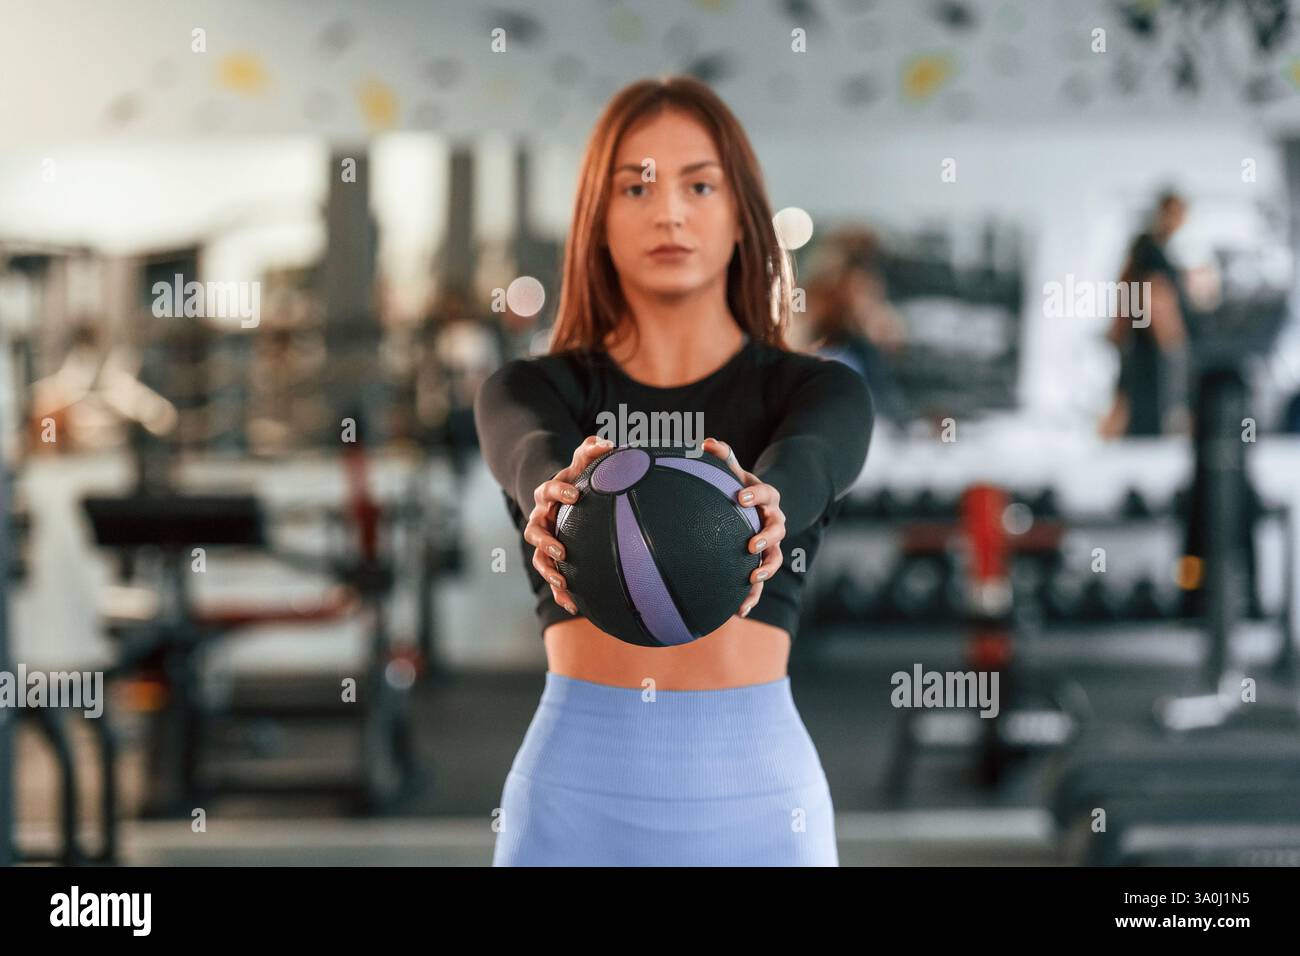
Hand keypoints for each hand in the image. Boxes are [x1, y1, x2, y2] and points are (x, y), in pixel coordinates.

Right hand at [523, 435, 614, 614]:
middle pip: (535, 530)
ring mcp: (544, 541)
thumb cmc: (576, 480)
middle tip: (560, 549)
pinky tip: (575, 607)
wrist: (561, 498)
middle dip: (546, 541)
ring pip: (539, 558)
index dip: (558, 491)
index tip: (574, 494)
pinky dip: (561, 593)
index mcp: (548, 495)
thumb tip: (607, 443)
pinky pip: (553, 577)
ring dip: (549, 570)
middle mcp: (540, 519)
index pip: (548, 490)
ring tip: (563, 581)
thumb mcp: (581, 464)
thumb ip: (591, 451)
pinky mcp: (551, 559)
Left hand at [701, 437, 784, 618]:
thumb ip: (722, 457)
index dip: (756, 495)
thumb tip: (705, 442)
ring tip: (754, 579)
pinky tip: (738, 612)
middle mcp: (774, 523)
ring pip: (774, 558)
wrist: (757, 509)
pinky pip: (760, 583)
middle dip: (766, 537)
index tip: (742, 497)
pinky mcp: (762, 564)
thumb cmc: (739, 488)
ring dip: (766, 569)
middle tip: (751, 545)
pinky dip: (752, 597)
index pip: (767, 494)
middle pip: (777, 530)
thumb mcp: (734, 471)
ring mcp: (770, 546)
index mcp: (767, 499)